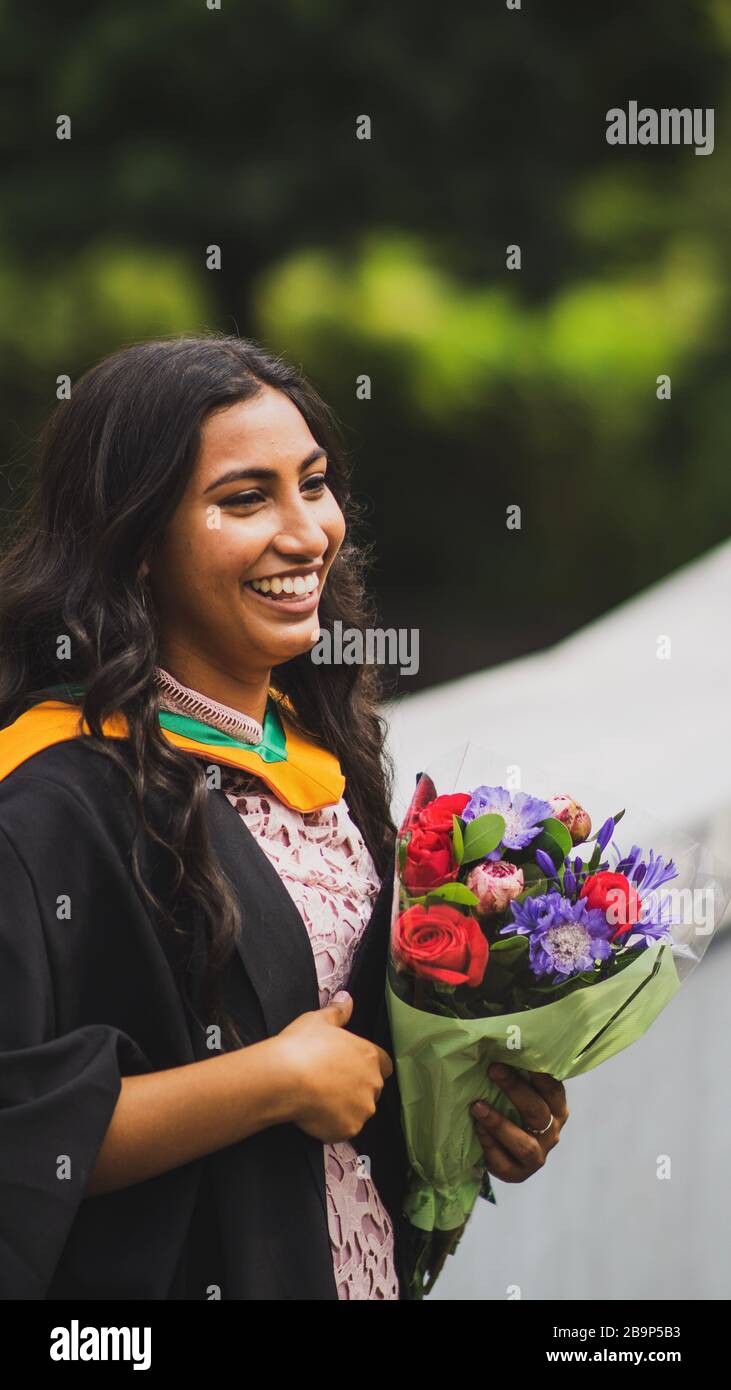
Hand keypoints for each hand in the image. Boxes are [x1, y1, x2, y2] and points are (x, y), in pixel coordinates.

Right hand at [274, 991, 392, 1142]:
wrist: (286, 1078)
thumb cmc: (303, 1045)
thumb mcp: (318, 1021)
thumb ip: (337, 1011)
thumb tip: (347, 998)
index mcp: (370, 1056)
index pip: (385, 1064)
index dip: (368, 1066)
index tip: (350, 1067)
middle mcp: (372, 1083)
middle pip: (371, 1089)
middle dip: (355, 1088)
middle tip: (329, 1084)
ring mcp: (362, 1109)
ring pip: (358, 1111)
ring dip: (345, 1108)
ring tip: (318, 1100)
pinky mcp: (349, 1129)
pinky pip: (343, 1129)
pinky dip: (331, 1125)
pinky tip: (313, 1114)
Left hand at [470, 1063, 568, 1182]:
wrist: (502, 1150)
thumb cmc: (510, 1109)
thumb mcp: (520, 1092)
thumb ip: (518, 1074)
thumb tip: (498, 1043)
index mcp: (557, 1109)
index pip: (554, 1091)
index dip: (539, 1073)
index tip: (519, 1053)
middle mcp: (551, 1133)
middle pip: (538, 1113)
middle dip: (515, 1090)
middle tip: (493, 1069)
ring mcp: (537, 1156)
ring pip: (524, 1144)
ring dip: (499, 1124)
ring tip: (477, 1106)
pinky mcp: (518, 1174)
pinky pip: (504, 1163)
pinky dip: (489, 1146)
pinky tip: (477, 1129)